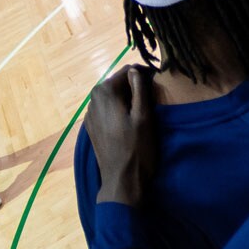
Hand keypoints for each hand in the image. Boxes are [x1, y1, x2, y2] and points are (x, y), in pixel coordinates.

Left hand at [85, 66, 158, 208]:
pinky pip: (107, 108)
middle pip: (118, 82)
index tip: (159, 84)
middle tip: (153, 98)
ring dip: (127, 97)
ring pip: (112, 95)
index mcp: (105, 93)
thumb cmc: (137, 147)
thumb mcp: (144, 116)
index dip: (145, 74)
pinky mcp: (92, 127)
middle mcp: (93, 100)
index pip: (127, 71)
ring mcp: (90, 114)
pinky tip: (129, 122)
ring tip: (143, 109)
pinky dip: (119, 108)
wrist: (121, 179)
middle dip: (134, 85)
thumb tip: (136, 69)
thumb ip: (140, 89)